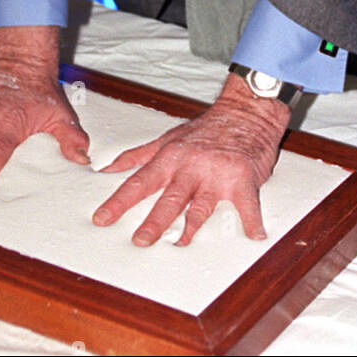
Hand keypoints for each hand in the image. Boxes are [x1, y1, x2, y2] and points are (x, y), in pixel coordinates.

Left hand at [92, 72, 290, 246]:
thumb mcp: (168, 138)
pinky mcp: (243, 179)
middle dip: (153, 221)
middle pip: (169, 198)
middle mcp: (191, 167)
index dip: (119, 201)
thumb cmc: (206, 128)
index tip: (102, 219)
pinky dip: (252, 220)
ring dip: (191, 227)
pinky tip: (254, 236)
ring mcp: (217, 174)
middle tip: (139, 241)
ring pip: (200, 205)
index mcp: (170, 158)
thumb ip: (138, 156)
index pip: (139, 182)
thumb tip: (107, 169)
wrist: (245, 111)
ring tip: (180, 245)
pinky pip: (247, 203)